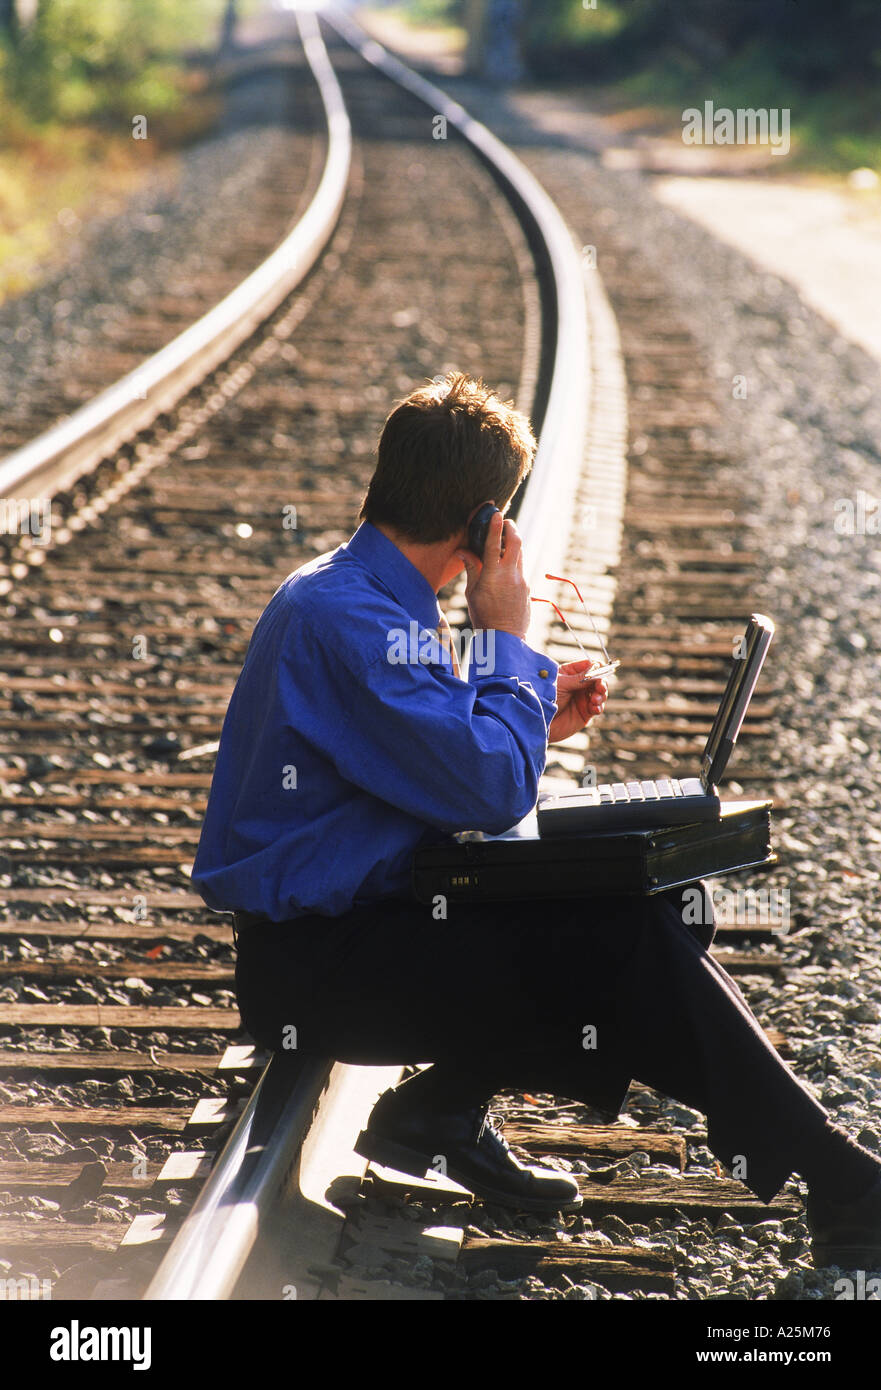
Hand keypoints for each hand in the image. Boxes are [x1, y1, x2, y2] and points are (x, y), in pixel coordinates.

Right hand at [457, 511, 529, 639]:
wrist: (506, 638)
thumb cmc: (483, 617)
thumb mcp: (472, 593)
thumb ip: (471, 569)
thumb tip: (463, 551)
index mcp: (492, 576)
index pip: (493, 546)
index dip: (495, 528)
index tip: (497, 513)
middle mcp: (510, 575)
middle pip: (516, 542)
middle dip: (511, 528)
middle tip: (505, 522)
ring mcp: (522, 581)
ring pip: (520, 553)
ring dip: (513, 543)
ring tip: (505, 539)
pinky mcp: (527, 587)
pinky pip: (521, 568)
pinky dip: (514, 561)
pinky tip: (505, 566)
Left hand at [548, 660, 607, 742]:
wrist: (537, 720)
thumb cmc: (544, 697)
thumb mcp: (562, 684)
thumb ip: (581, 678)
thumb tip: (597, 667)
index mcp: (571, 673)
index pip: (590, 666)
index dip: (597, 668)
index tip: (600, 672)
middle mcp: (578, 685)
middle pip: (598, 679)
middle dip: (602, 682)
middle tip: (600, 687)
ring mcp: (582, 699)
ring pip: (600, 693)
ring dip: (602, 695)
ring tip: (595, 699)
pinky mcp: (584, 713)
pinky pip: (597, 708)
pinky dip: (599, 707)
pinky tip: (595, 708)